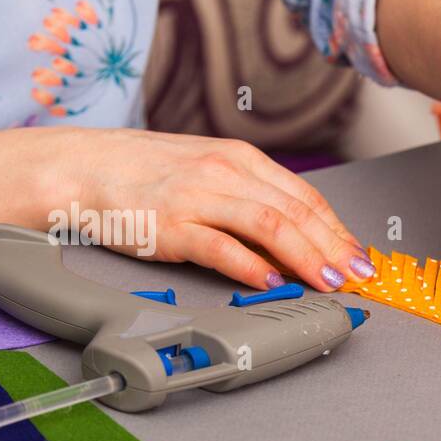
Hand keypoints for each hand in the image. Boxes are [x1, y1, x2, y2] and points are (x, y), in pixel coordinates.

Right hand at [67, 127, 373, 290]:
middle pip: (295, 211)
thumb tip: (294, 240)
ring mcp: (197, 196)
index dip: (338, 229)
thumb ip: (250, 200)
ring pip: (269, 225)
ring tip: (328, 281)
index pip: (304, 196)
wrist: (81, 168)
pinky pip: (220, 246)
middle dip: (334, 247)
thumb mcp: (208, 173)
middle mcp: (224, 171)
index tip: (359, 256)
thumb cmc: (144, 174)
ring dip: (306, 257)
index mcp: (239, 158)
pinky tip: (271, 282)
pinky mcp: (170, 224)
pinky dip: (251, 266)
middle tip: (357, 275)